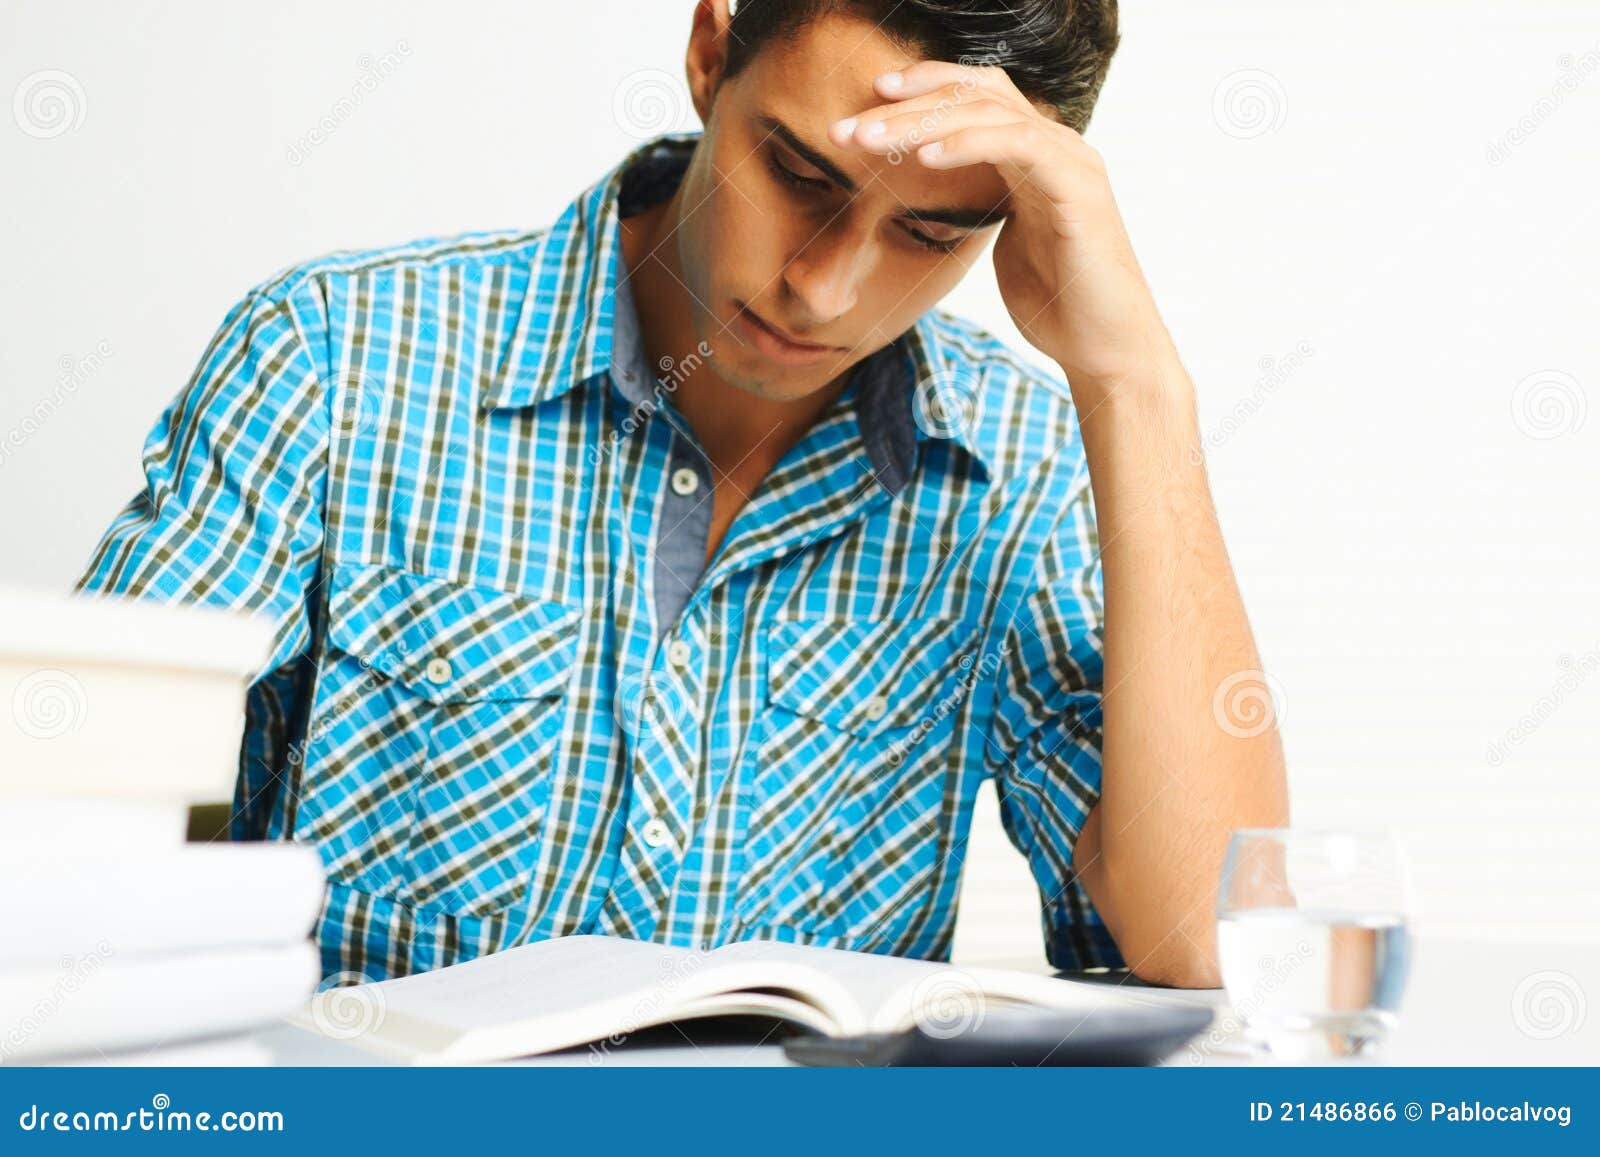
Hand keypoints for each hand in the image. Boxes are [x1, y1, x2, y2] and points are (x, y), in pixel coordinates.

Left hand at [830, 61, 1178, 400]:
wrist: (1105, 346)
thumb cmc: (1057, 302)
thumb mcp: (1004, 241)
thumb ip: (982, 204)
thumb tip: (937, 200)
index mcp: (1036, 155)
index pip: (977, 96)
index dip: (924, 88)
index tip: (868, 98)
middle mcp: (1056, 146)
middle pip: (975, 94)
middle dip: (905, 105)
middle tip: (846, 126)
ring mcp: (1070, 161)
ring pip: (989, 111)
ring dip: (921, 122)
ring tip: (868, 140)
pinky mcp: (1077, 187)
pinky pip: (1017, 144)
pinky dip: (967, 142)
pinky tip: (925, 156)